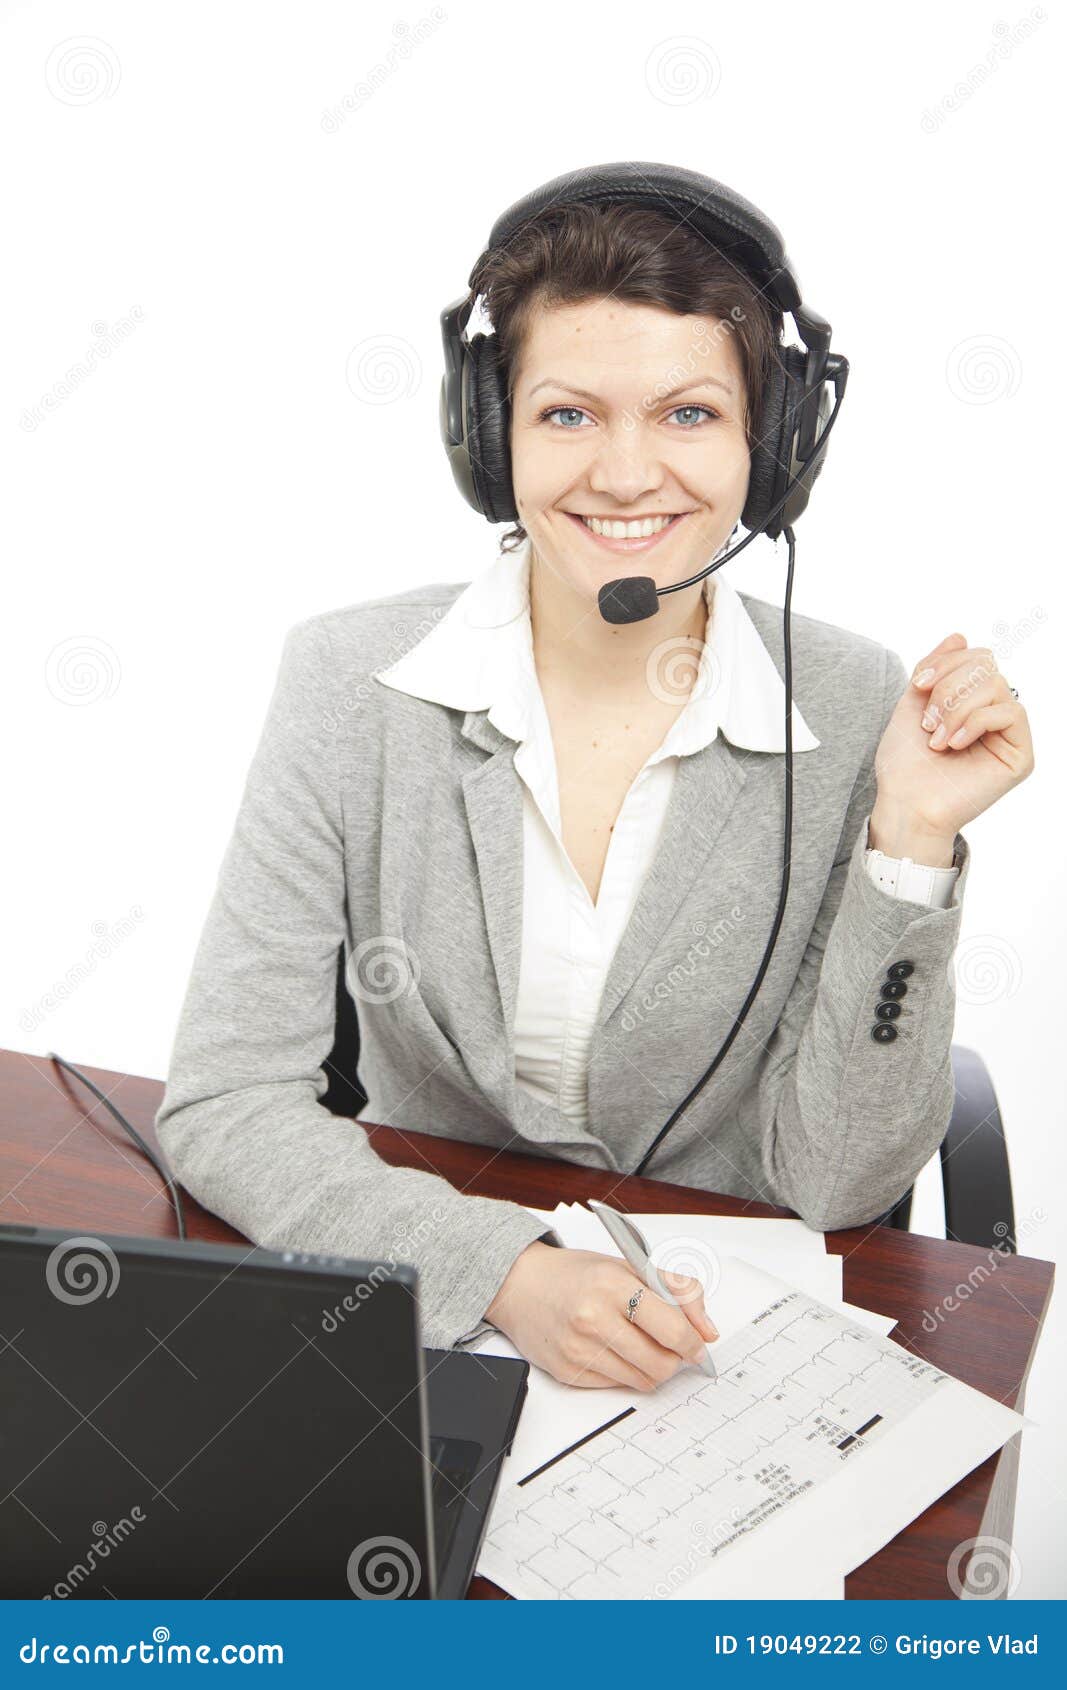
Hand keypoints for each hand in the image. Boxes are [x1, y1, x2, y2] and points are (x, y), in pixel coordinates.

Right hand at [484, 1241, 718, 1390]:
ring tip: (640, 1344)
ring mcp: (579, 1349)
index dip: (694, 1343)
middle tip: (671, 1347)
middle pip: (662, 1364)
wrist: (520, 1285)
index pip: (672, 1329)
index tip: (699, 1346)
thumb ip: (676, 1291)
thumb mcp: (629, 1265)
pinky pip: (617, 1386)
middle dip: (675, 1360)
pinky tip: (612, 1350)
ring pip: (643, 1381)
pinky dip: (625, 1373)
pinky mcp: (569, 1372)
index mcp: (613, 1285)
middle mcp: (594, 1318)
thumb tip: (707, 1330)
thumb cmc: (577, 1274)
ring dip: (652, 1368)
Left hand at [871, 632, 1034, 852]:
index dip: (947, 663)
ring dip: (956, 708)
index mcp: (971, 701)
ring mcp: (1009, 734)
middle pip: (987, 666)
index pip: (976, 657)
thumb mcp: (913, 703)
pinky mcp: (1020, 754)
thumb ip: (935, 668)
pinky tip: (954, 744)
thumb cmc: (905, 763)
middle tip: (927, 721)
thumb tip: (960, 636)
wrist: (904, 804)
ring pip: (996, 685)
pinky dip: (975, 722)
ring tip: (937, 739)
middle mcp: (994, 714)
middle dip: (948, 687)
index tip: (917, 686)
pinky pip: (1011, 712)